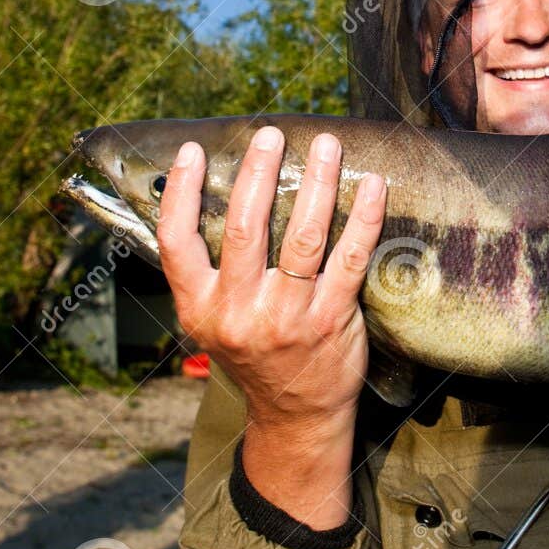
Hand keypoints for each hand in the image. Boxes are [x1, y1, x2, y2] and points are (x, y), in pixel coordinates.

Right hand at [157, 126, 385, 526]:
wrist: (295, 415)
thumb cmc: (254, 353)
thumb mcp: (213, 321)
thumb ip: (209, 271)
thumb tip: (213, 196)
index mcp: (200, 308)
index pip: (176, 243)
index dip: (180, 193)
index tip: (191, 151)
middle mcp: (239, 313)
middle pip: (245, 229)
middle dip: (259, 174)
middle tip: (271, 134)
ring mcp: (288, 318)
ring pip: (304, 238)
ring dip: (318, 184)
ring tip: (327, 146)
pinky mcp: (332, 321)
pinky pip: (349, 259)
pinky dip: (364, 218)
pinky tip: (372, 187)